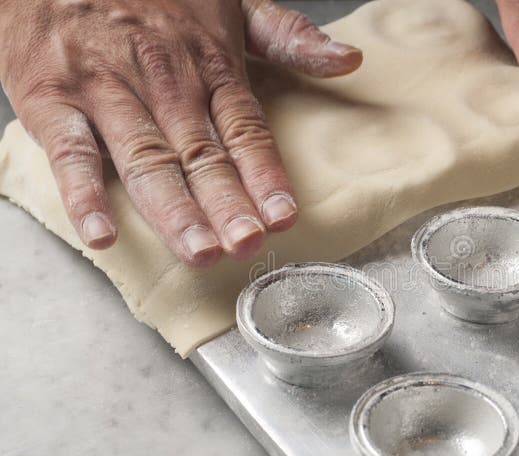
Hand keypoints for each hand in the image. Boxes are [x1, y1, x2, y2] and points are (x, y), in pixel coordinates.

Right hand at [0, 0, 361, 266]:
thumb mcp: (230, 1)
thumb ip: (286, 36)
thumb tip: (348, 59)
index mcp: (210, 64)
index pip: (246, 129)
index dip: (265, 175)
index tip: (283, 217)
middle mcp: (164, 82)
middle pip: (201, 154)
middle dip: (226, 203)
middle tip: (246, 244)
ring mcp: (108, 91)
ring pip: (147, 159)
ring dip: (173, 209)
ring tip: (200, 251)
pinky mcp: (53, 99)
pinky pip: (71, 151)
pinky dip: (83, 193)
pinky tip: (102, 233)